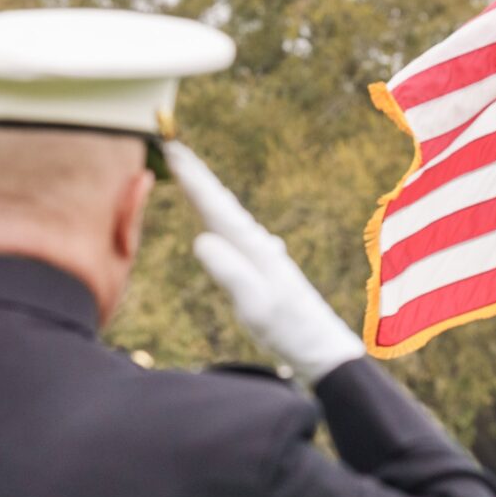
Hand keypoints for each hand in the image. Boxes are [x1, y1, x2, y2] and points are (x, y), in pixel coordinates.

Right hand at [164, 142, 364, 382]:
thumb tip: (201, 239)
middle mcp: (259, 245)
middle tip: (175, 150)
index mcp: (253, 249)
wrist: (321, 346)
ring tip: (192, 177)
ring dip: (209, 195)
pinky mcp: (266, 268)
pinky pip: (237, 234)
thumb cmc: (289, 330)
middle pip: (223, 204)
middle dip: (198, 177)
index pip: (217, 208)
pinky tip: (223, 222)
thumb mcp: (255, 305)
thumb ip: (231, 272)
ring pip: (230, 217)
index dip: (194, 180)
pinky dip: (223, 219)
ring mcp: (263, 255)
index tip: (174, 152)